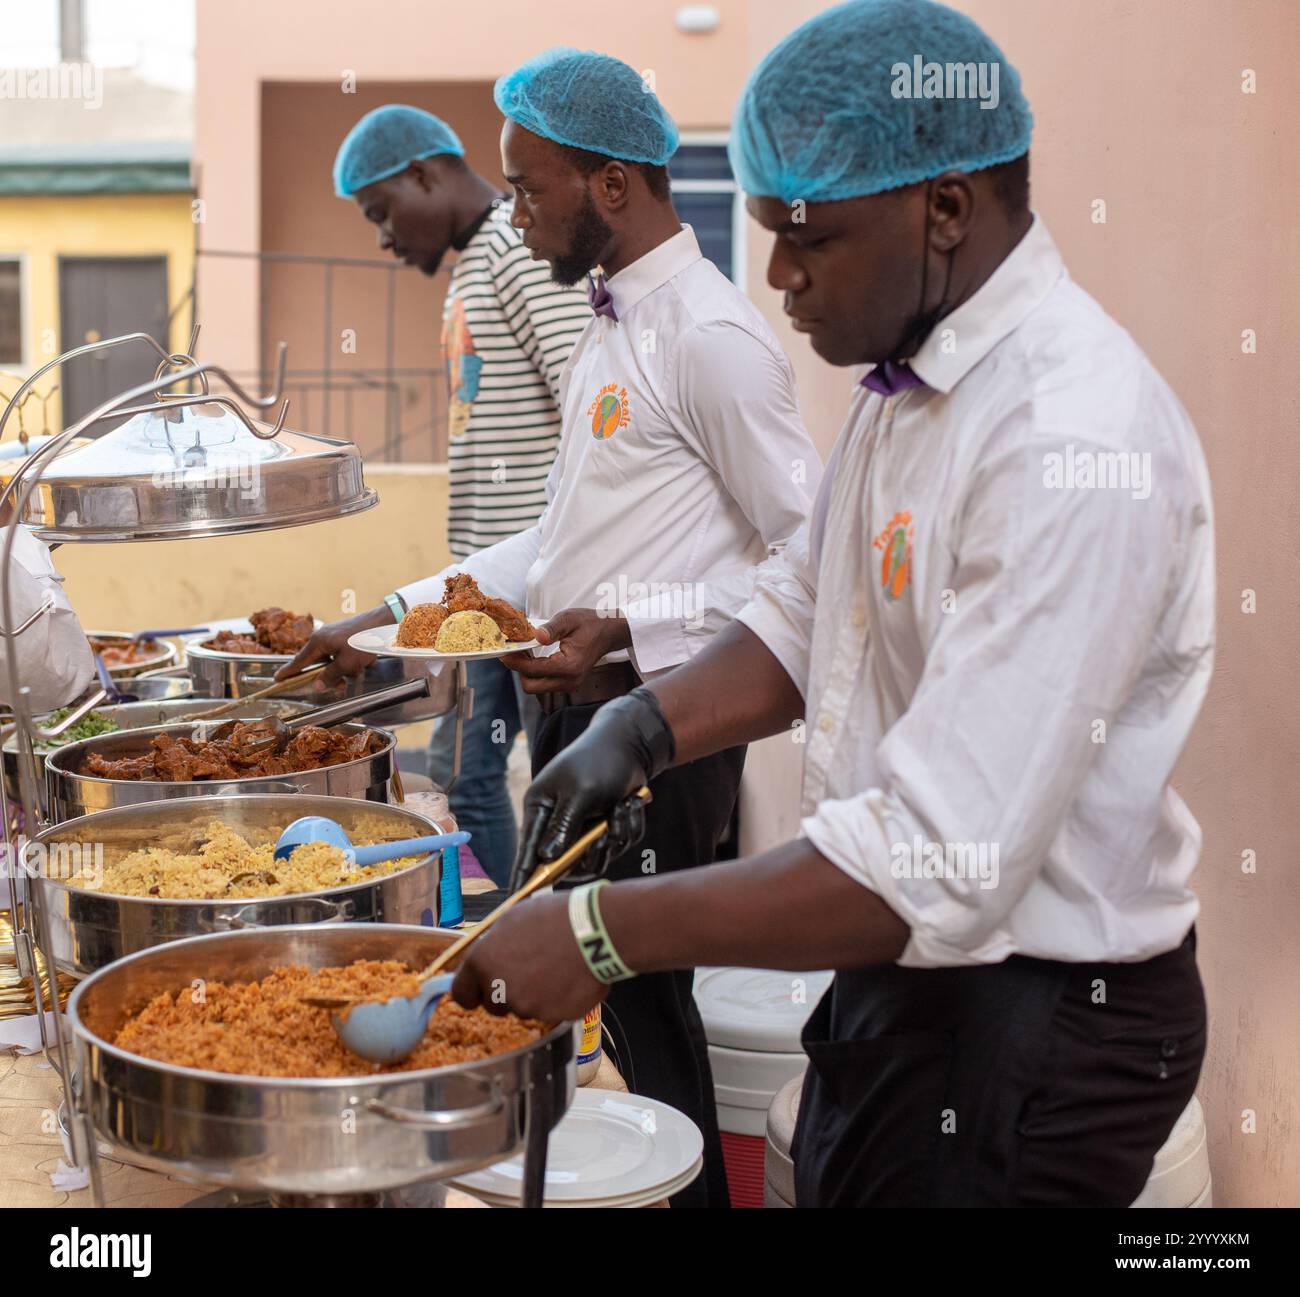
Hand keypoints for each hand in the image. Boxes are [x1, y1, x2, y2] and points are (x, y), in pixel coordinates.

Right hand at [276, 604, 389, 686]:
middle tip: (342, 685)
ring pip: (335, 661)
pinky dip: (354, 661)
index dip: (289, 672)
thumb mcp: (347, 664)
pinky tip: (367, 660)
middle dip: (332, 676)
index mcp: (319, 642)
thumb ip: (330, 675)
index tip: (277, 679)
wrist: (385, 623)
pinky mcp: (347, 637)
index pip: (299, 661)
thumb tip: (316, 685)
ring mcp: (336, 636)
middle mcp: (324, 637)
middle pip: (320, 664)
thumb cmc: (364, 641)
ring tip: (361, 667)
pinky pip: (345, 655)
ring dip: (347, 669)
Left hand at [451, 891, 606, 1021]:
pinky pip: (550, 1012)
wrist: (596, 931)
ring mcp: (527, 1006)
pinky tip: (569, 977)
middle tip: (529, 971)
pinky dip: (557, 1000)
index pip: (461, 993)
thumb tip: (488, 957)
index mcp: (484, 961)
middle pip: (493, 1005)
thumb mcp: (514, 919)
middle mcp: (500, 988)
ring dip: (535, 995)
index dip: (471, 992)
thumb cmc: (556, 917)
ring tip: (555, 968)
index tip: (479, 991)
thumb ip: (494, 944)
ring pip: (524, 1008)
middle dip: (506, 994)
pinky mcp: (552, 1016)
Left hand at [502, 607, 630, 694]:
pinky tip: (533, 658)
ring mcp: (570, 684)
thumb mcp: (568, 619)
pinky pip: (545, 683)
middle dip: (518, 670)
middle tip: (512, 652)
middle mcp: (570, 680)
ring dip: (526, 672)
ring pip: (536, 687)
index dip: (515, 661)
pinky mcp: (568, 684)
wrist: (608, 632)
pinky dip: (535, 673)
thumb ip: (551, 628)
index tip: (504, 652)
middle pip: (531, 686)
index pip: (533, 670)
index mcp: (569, 666)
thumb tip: (535, 635)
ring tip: (523, 653)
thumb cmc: (590, 624)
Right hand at [509, 687, 673, 890]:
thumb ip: (564, 827)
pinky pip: (619, 845)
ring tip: (621, 806)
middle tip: (604, 831)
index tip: (516, 901)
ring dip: (617, 834)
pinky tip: (629, 803)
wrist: (630, 745)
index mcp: (541, 809)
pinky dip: (629, 827)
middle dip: (593, 849)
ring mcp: (583, 828)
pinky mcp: (605, 828)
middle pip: (569, 863)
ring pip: (599, 857)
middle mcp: (558, 822)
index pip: (527, 851)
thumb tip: (547, 859)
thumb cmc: (598, 762)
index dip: (523, 877)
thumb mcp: (580, 793)